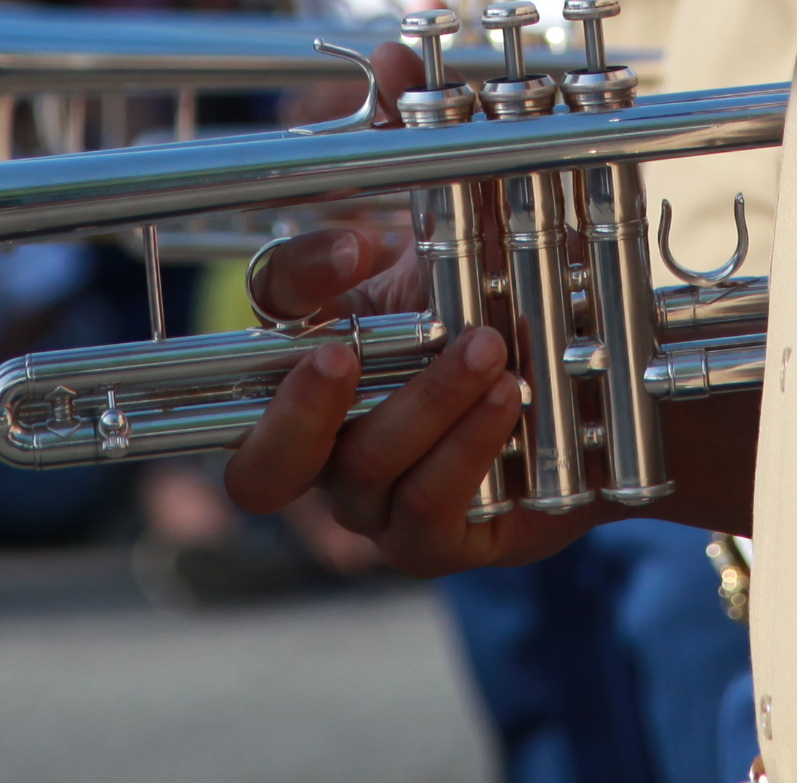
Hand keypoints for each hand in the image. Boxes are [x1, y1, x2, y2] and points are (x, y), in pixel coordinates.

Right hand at [218, 226, 604, 578]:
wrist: (566, 377)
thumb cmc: (468, 311)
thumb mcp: (407, 264)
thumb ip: (359, 254)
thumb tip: (345, 253)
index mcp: (295, 395)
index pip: (229, 387)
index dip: (269, 321)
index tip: (343, 262)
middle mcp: (319, 463)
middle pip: (261, 473)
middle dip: (296, 413)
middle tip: (338, 356)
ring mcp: (372, 510)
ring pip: (362, 472)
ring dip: (422, 405)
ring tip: (486, 348)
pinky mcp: (435, 543)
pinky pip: (426, 512)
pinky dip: (464, 450)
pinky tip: (504, 398)